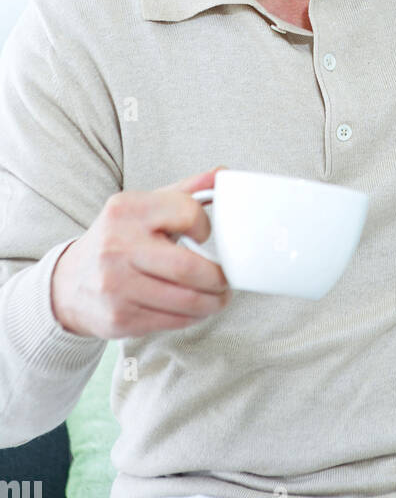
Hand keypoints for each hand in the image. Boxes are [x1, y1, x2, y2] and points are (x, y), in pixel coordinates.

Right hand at [49, 167, 232, 338]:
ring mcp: (116, 286)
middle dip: (218, 278)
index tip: (205, 236)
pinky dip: (192, 317)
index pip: (188, 214)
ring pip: (185, 300)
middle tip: (226, 280)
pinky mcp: (118, 318)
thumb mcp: (144, 207)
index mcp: (127, 210)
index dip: (206, 228)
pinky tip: (195, 309)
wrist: (68, 283)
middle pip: (188, 267)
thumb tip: (223, 175)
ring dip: (212, 302)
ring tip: (217, 297)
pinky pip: (171, 321)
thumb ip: (185, 191)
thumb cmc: (117, 240)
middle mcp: (117, 247)